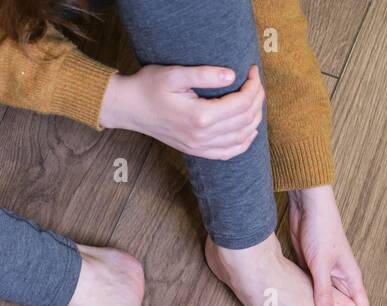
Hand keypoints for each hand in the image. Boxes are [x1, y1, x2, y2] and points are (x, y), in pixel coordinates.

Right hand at [100, 64, 263, 160]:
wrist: (129, 108)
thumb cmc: (149, 87)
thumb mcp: (174, 74)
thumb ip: (204, 74)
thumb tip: (232, 76)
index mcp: (199, 116)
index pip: (241, 103)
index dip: (253, 86)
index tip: (252, 70)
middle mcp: (202, 136)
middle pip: (245, 120)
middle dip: (257, 98)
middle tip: (255, 81)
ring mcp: (199, 147)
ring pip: (241, 137)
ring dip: (254, 117)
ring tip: (254, 98)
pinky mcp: (196, 151)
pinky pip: (228, 153)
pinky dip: (244, 142)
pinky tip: (250, 130)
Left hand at [287, 186, 370, 305]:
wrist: (308, 209)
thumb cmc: (322, 231)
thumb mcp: (321, 265)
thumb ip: (324, 292)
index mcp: (351, 278)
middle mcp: (341, 280)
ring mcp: (327, 277)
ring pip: (328, 303)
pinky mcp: (312, 272)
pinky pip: (314, 294)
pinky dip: (311, 305)